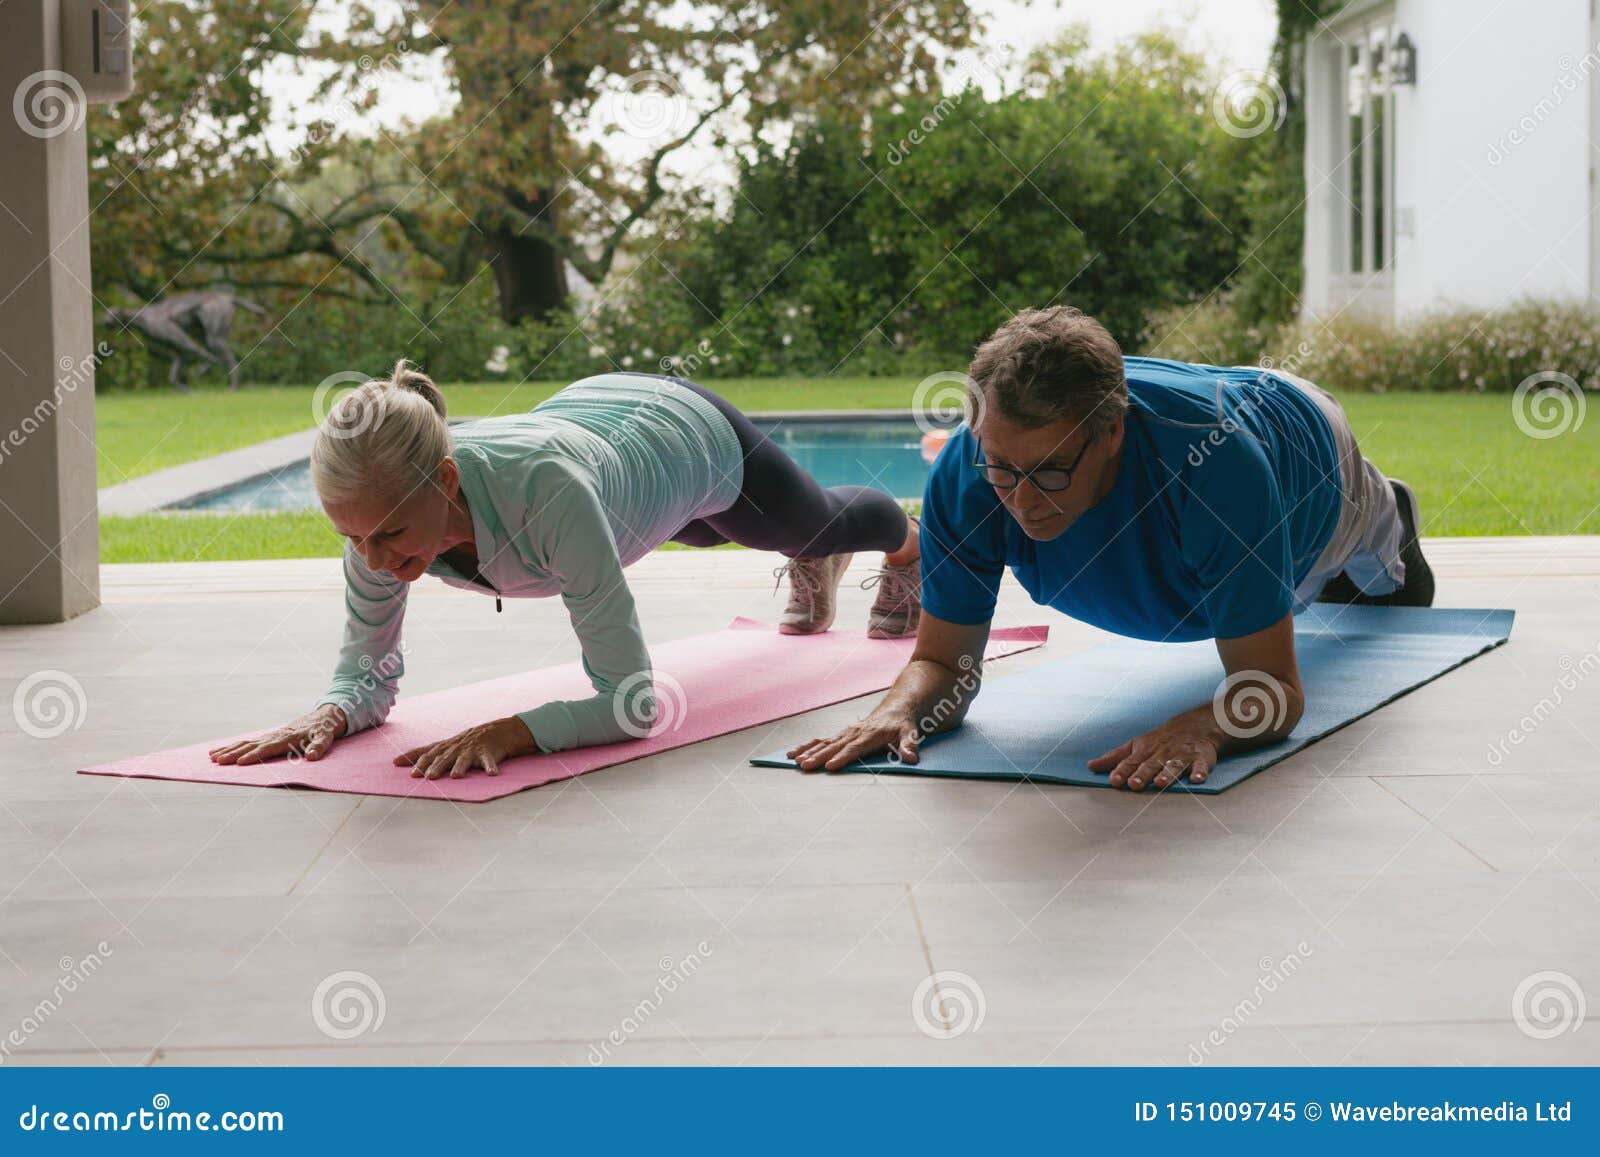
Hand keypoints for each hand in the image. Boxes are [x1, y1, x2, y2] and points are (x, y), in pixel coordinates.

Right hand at [209, 705, 347, 764]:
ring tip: (212, 756)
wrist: (323, 717)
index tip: (240, 762)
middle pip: (251, 745)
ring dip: (229, 749)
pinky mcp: (269, 737)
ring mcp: (270, 736)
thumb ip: (319, 747)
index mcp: (287, 738)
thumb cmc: (323, 730)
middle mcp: (275, 736)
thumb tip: (312, 757)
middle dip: (234, 753)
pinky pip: (248, 742)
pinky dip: (234, 746)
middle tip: (218, 761)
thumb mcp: (325, 738)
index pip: (267, 748)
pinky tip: (222, 751)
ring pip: (246, 742)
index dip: (254, 756)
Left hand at [395, 716, 536, 778]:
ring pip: (465, 759)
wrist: (497, 731)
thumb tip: (395, 761)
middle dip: (437, 767)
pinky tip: (491, 774)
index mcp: (446, 747)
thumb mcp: (446, 745)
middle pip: (445, 758)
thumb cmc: (467, 741)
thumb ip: (423, 753)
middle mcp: (457, 748)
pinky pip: (490, 760)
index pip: (428, 753)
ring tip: (455, 776)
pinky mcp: (489, 753)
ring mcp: (473, 750)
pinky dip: (491, 767)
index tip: (407, 770)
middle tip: (429, 776)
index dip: (417, 761)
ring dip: (460, 767)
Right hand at [787, 710, 921, 771]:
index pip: (855, 748)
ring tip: (794, 760)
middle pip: (834, 746)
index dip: (843, 757)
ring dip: (809, 751)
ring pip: (824, 743)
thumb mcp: (911, 732)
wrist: (895, 707)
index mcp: (871, 734)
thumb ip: (909, 744)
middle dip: (819, 757)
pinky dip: (806, 746)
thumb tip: (911, 758)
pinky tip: (793, 753)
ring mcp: (845, 733)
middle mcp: (854, 733)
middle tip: (805, 766)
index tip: (831, 766)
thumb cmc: (902, 723)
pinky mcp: (840, 735)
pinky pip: (821, 741)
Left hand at [1086, 708, 1221, 791]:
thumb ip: (1114, 757)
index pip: (1131, 762)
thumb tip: (1090, 766)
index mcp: (1145, 751)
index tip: (1114, 781)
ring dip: (1167, 774)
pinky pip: (1201, 765)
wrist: (1194, 725)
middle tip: (1134, 784)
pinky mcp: (1201, 758)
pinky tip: (1197, 779)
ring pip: (1174, 765)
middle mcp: (1162, 753)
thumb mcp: (1135, 745)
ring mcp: (1182, 755)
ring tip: (1160, 784)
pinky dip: (1200, 771)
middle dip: (1142, 774)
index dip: (1122, 771)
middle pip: (1151, 764)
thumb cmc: (1160, 740)